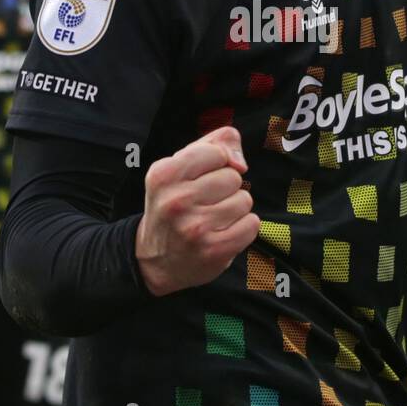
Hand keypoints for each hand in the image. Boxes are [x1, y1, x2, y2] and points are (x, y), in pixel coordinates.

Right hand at [135, 126, 259, 296]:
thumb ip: (213, 144)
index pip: (217, 152)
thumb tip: (240, 160)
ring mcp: (196, 227)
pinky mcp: (214, 250)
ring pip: (244, 200)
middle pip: (233, 177)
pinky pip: (252, 224)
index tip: (202, 177)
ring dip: (235, 208)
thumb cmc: (173, 204)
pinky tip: (223, 233)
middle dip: (225, 187)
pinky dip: (243, 227)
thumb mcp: (179, 168)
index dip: (217, 163)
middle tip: (204, 203)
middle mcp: (176, 200)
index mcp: (163, 175)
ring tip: (213, 218)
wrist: (155, 261)